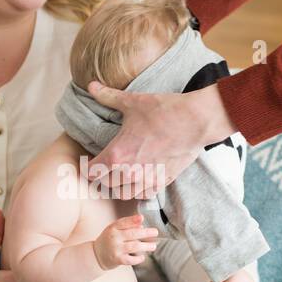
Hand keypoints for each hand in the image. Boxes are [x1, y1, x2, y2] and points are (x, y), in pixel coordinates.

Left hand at [85, 80, 232, 199]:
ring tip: (118, 175)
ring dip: (118, 186)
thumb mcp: (132, 102)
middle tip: (103, 166)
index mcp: (116, 155)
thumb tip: (91, 85)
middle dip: (101, 176)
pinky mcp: (162, 182)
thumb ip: (108, 96)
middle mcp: (129, 173)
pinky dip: (137, 190)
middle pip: (104, 185)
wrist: (195, 121)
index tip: (89, 161)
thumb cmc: (163, 111)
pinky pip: (143, 195)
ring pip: (123, 194)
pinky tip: (138, 179)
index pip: (90, 172)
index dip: (86, 167)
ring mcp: (146, 180)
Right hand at [93, 213, 158, 269]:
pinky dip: (138, 258)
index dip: (133, 220)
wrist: (96, 255)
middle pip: (132, 234)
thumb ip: (126, 227)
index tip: (142, 218)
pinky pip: (130, 259)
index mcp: (113, 228)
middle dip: (146, 233)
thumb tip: (142, 225)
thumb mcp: (114, 230)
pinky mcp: (117, 259)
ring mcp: (116, 249)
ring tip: (153, 246)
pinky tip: (142, 257)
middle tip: (155, 232)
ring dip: (145, 246)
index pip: (124, 222)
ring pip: (133, 246)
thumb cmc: (108, 240)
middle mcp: (114, 238)